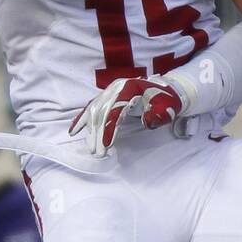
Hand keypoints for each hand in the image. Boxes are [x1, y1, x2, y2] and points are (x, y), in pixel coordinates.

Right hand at [69, 77, 186, 156]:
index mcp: (129, 88)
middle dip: (98, 134)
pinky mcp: (107, 96)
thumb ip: (159, 115)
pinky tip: (74, 131)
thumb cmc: (167, 100)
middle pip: (102, 112)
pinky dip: (82, 119)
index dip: (109, 128)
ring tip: (90, 149)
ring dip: (91, 131)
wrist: (167, 89)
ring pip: (94, 111)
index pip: (115, 110)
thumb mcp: (167, 107)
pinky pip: (91, 107)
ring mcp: (109, 91)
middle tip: (98, 153)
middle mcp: (116, 88)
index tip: (106, 145)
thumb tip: (147, 122)